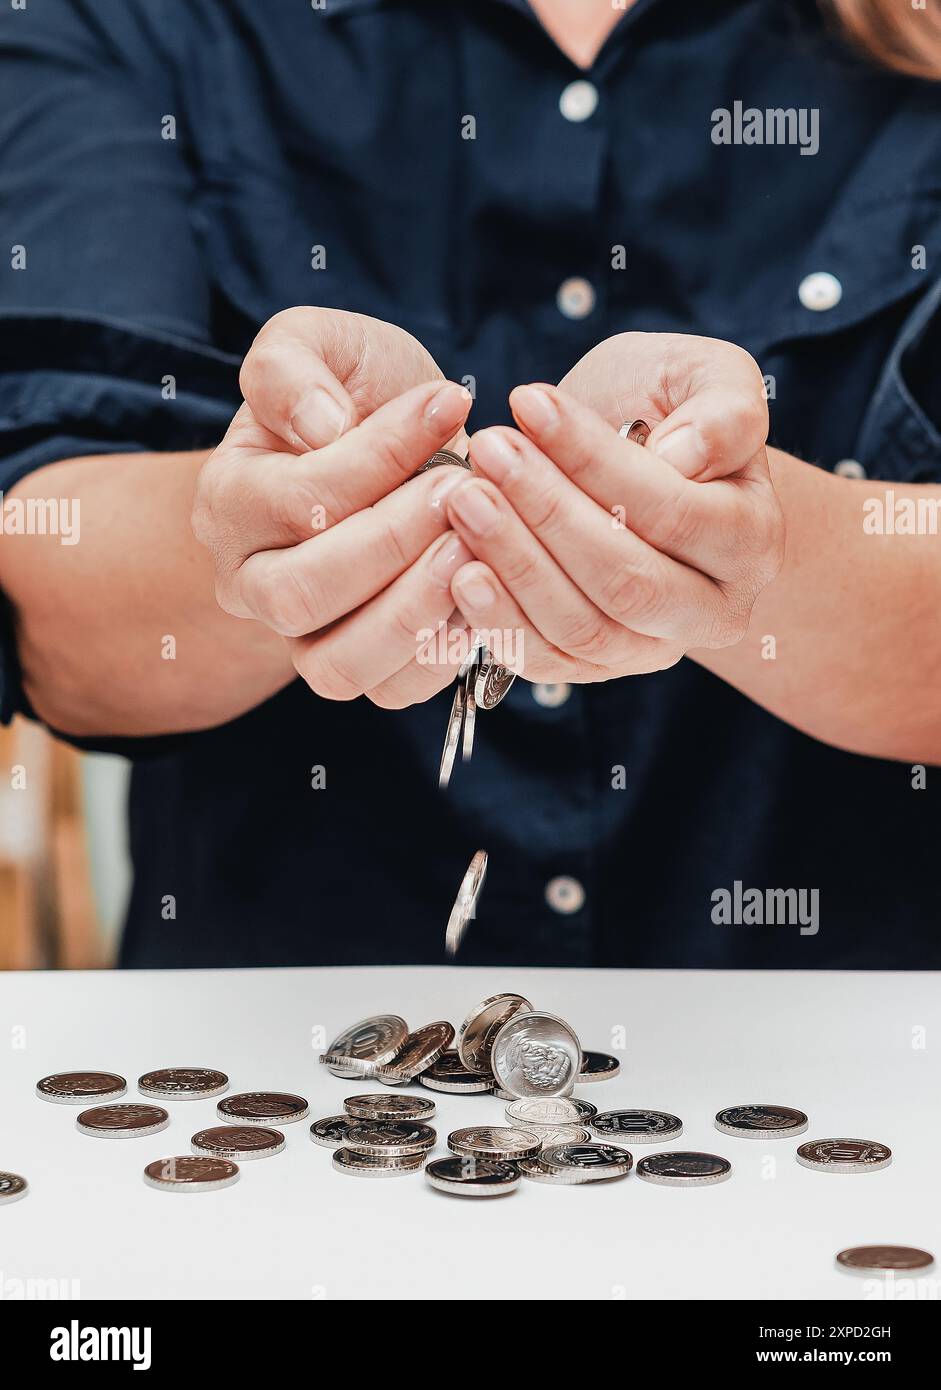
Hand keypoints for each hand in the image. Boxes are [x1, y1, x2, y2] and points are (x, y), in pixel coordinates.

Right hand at [192, 307, 474, 705]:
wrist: (399, 452)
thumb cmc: (358, 393)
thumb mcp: (324, 343)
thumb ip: (293, 366)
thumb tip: (319, 426)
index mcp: (230, 498)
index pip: (298, 497)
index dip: (380, 456)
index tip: (451, 404)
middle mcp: (250, 580)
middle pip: (299, 595)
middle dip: (393, 543)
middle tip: (461, 491)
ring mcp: (300, 637)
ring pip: (337, 666)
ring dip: (414, 612)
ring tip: (471, 551)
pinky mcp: (360, 669)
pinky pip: (393, 691)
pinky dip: (442, 652)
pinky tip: (480, 590)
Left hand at [444, 333, 783, 681]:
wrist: (634, 462)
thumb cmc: (666, 410)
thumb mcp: (704, 377)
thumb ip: (722, 409)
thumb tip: (683, 457)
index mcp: (751, 539)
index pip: (672, 510)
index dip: (594, 459)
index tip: (527, 400)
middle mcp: (712, 611)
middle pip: (627, 582)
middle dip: (547, 515)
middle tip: (487, 454)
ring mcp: (651, 648)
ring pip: (581, 627)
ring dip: (513, 563)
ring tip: (462, 499)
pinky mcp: (593, 667)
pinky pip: (544, 659)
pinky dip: (497, 619)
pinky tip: (456, 569)